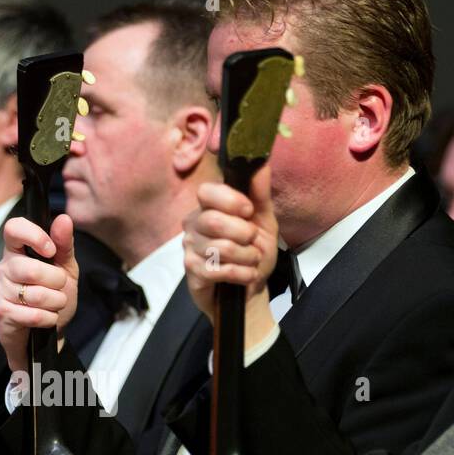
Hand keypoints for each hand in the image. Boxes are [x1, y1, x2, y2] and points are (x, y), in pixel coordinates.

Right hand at [0, 214, 77, 374]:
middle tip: (59, 287)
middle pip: (30, 268)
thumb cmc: (53, 297)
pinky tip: (47, 318)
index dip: (34, 236)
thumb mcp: (66, 269)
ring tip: (54, 304)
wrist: (48, 332)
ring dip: (55, 302)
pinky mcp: (3, 313)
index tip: (50, 250)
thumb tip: (63, 219)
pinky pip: (33, 314)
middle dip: (55, 281)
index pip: (13, 228)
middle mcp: (4, 268)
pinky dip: (49, 318)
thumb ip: (64, 244)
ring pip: (34, 293)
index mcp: (16, 251)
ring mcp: (0, 291)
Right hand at [183, 164, 279, 349]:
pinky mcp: (192, 272)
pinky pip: (219, 270)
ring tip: (251, 261)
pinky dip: (242, 274)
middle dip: (244, 233)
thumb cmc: (253, 253)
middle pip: (213, 220)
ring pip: (220, 247)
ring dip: (247, 257)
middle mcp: (193, 225)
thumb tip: (261, 164)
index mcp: (208, 207)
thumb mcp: (264, 221)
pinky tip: (246, 276)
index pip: (206, 191)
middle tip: (253, 242)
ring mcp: (189, 249)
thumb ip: (260, 194)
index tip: (248, 211)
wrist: (250, 290)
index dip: (230, 200)